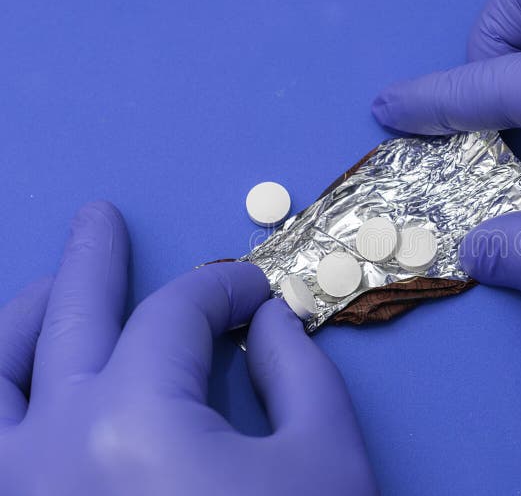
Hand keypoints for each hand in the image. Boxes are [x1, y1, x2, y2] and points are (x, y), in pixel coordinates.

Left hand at [0, 202, 376, 495]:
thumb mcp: (325, 459)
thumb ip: (298, 369)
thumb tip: (265, 320)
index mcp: (136, 423)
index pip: (176, 315)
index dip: (222, 288)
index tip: (251, 291)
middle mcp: (49, 448)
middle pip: (71, 317)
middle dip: (96, 258)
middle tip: (101, 217)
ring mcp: (13, 492)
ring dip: (20, 319)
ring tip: (48, 287)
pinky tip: (13, 384)